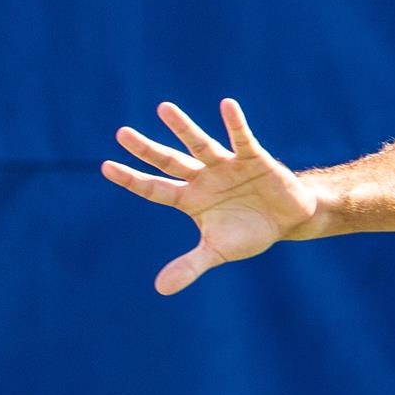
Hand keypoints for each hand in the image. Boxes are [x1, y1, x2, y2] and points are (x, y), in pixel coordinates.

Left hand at [101, 99, 318, 294]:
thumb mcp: (217, 251)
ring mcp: (226, 166)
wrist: (289, 219)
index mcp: (190, 198)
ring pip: (200, 145)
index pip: (154, 188)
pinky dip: (235, 124)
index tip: (106, 166)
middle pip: (170, 162)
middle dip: (147, 150)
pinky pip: (242, 139)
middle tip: (121, 134)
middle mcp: (203, 177)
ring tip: (163, 108)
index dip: (132, 179)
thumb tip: (160, 289)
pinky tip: (227, 105)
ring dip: (182, 128)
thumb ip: (190, 266)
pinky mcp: (253, 159)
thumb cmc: (249, 232)